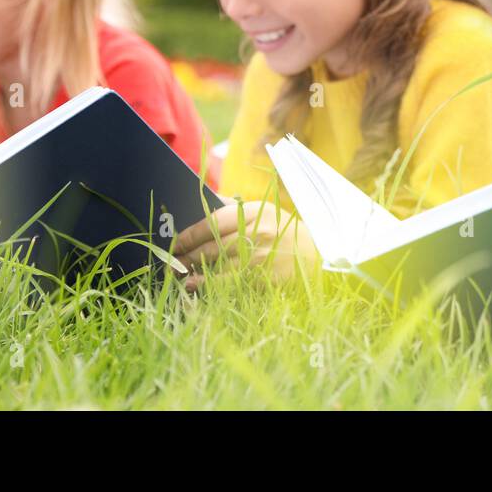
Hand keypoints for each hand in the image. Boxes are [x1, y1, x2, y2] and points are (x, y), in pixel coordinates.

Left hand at [172, 201, 317, 291]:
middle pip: (212, 245)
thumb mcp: (265, 213)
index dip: (189, 234)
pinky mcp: (265, 279)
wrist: (320, 257)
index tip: (175, 242)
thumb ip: (234, 208)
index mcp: (256, 212)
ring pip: (217, 265)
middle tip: (172, 261)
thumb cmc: (285, 234)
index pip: (213, 222)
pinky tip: (194, 287)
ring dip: (193, 271)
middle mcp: (259, 232)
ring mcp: (263, 257)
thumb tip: (203, 204)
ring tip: (178, 274)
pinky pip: (229, 283)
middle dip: (187, 255)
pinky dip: (208, 286)